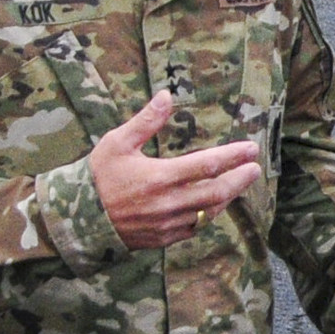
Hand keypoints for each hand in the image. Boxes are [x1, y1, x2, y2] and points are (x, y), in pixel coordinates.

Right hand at [89, 89, 260, 250]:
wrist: (79, 218)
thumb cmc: (98, 176)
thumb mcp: (117, 142)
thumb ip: (146, 121)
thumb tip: (167, 95)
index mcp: (160, 177)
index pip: (208, 165)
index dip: (233, 156)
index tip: (251, 148)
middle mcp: (169, 202)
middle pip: (217, 191)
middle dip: (240, 179)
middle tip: (255, 168)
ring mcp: (168, 223)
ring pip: (209, 211)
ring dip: (227, 197)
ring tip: (239, 183)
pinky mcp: (164, 238)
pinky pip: (195, 228)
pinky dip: (208, 215)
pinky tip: (214, 205)